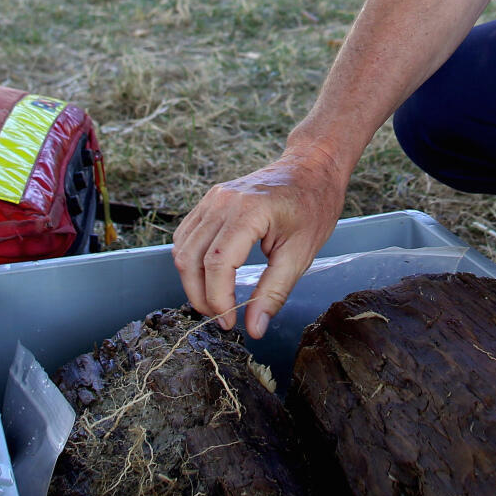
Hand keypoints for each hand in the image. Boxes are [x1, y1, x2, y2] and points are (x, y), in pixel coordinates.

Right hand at [173, 145, 350, 338]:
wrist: (312, 167)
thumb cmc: (313, 206)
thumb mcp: (301, 254)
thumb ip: (274, 293)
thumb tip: (254, 328)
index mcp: (248, 212)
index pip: (216, 264)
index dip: (218, 299)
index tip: (230, 322)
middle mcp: (222, 202)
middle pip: (191, 259)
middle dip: (201, 296)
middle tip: (222, 319)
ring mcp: (213, 198)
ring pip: (183, 248)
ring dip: (192, 281)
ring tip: (215, 302)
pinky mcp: (210, 200)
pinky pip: (187, 235)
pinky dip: (191, 261)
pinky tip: (209, 278)